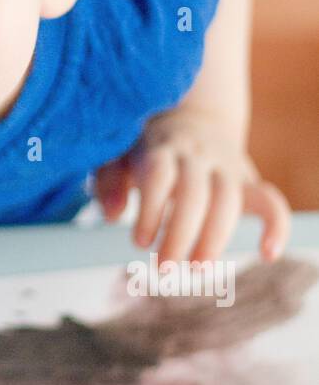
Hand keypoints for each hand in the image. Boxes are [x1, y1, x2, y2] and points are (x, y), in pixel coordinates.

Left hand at [94, 108, 290, 264]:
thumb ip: (109, 182)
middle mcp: (196, 155)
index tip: (139, 242)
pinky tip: (268, 254)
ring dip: (215, 239)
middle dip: (180, 235)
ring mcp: (225, 167)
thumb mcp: (117, 154)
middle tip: (163, 269)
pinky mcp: (247, 180)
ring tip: (196, 269)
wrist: (190, 115)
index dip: (152, 209)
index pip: (160, 176)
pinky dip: (276, 226)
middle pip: (194, 193)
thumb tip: (112, 215)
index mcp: (161, 148)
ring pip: (228, 200)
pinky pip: (270, 200)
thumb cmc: (146, 146)